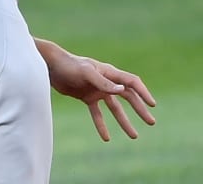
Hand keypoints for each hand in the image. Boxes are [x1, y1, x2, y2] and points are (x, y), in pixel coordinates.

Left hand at [37, 40, 156, 141]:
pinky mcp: (87, 97)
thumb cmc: (69, 65)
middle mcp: (106, 82)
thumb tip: (122, 90)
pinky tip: (106, 137)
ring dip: (124, 121)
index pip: (132, 83)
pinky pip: (97, 113)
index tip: (152, 105)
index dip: (143, 93)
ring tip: (134, 136)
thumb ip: (103, 82)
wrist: (51, 66)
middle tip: (151, 122)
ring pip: (115, 108)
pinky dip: (101, 124)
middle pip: (128, 97)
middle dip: (139, 110)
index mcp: (109, 72)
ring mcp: (97, 90)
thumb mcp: (87, 73)